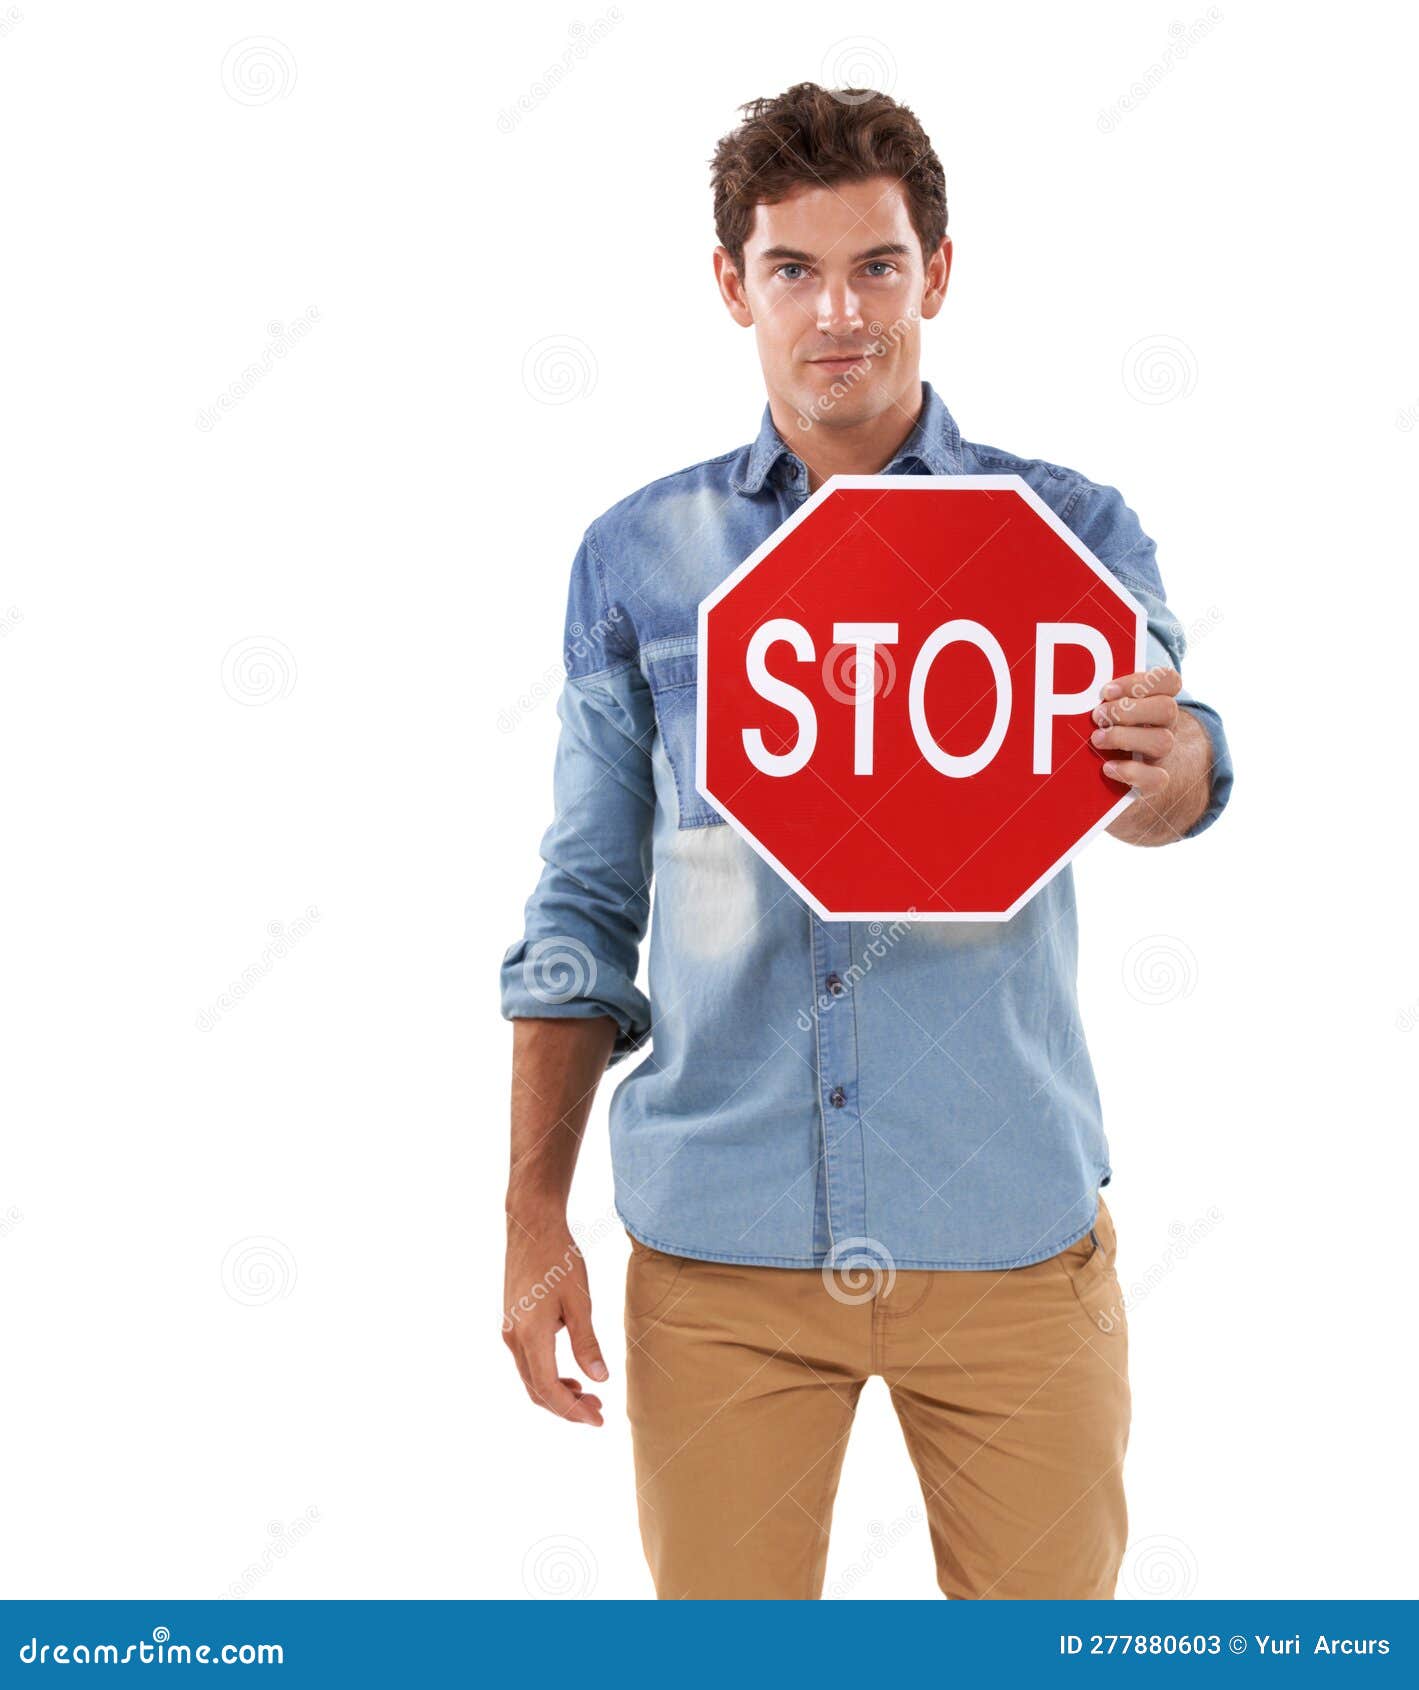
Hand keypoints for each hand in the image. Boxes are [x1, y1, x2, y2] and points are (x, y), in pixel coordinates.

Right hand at [502, 1215, 607, 1426]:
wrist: (531, 1226)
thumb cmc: (558, 1257)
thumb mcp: (579, 1300)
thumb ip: (587, 1343)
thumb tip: (598, 1380)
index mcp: (530, 1335)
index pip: (548, 1390)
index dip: (573, 1412)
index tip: (598, 1420)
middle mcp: (513, 1337)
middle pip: (536, 1391)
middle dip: (566, 1408)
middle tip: (598, 1411)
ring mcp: (509, 1330)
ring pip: (530, 1379)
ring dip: (556, 1394)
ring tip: (588, 1396)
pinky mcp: (511, 1322)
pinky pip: (527, 1362)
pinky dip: (547, 1376)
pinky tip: (569, 1374)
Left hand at [1091, 667, 1181, 798]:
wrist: (1126, 774)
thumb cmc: (1107, 731)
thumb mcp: (1108, 709)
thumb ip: (1103, 698)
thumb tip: (1071, 684)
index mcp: (1157, 701)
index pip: (1168, 681)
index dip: (1140, 682)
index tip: (1106, 691)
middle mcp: (1165, 726)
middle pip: (1167, 709)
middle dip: (1128, 709)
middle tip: (1097, 716)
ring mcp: (1163, 754)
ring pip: (1163, 741)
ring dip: (1125, 737)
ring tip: (1096, 739)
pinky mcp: (1155, 781)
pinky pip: (1157, 779)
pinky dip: (1132, 772)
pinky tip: (1107, 767)